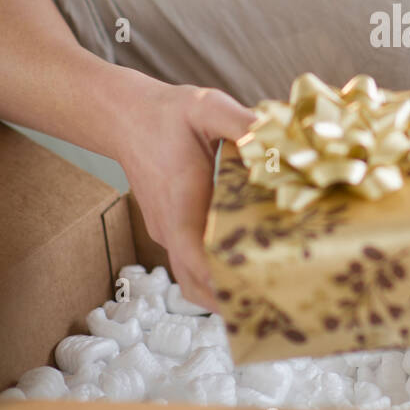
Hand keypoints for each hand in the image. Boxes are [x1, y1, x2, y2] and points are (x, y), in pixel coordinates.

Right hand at [117, 82, 258, 312]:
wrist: (128, 116)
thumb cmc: (168, 114)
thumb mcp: (207, 108)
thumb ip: (243, 123)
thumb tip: (282, 138)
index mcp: (179, 205)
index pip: (194, 259)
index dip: (222, 280)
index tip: (256, 289)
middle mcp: (171, 228)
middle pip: (195, 282)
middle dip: (230, 297)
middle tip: (275, 301)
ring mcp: (169, 232)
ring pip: (192, 277)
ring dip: (222, 290)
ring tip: (266, 290)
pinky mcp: (172, 229)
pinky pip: (191, 262)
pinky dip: (214, 273)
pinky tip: (248, 264)